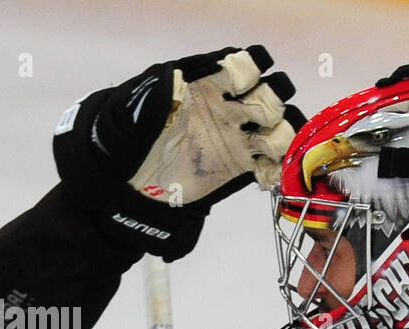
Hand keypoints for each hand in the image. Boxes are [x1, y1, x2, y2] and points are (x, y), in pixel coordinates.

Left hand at [54, 45, 304, 260]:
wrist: (126, 183)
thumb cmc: (127, 139)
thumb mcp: (132, 113)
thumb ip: (152, 95)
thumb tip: (171, 78)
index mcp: (207, 84)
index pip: (244, 65)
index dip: (249, 70)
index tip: (239, 85)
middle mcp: (229, 107)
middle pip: (271, 94)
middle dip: (270, 103)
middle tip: (256, 122)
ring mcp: (237, 136)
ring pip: (279, 126)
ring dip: (282, 135)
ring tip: (264, 151)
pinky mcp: (240, 166)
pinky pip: (272, 162)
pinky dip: (276, 167)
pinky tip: (263, 176)